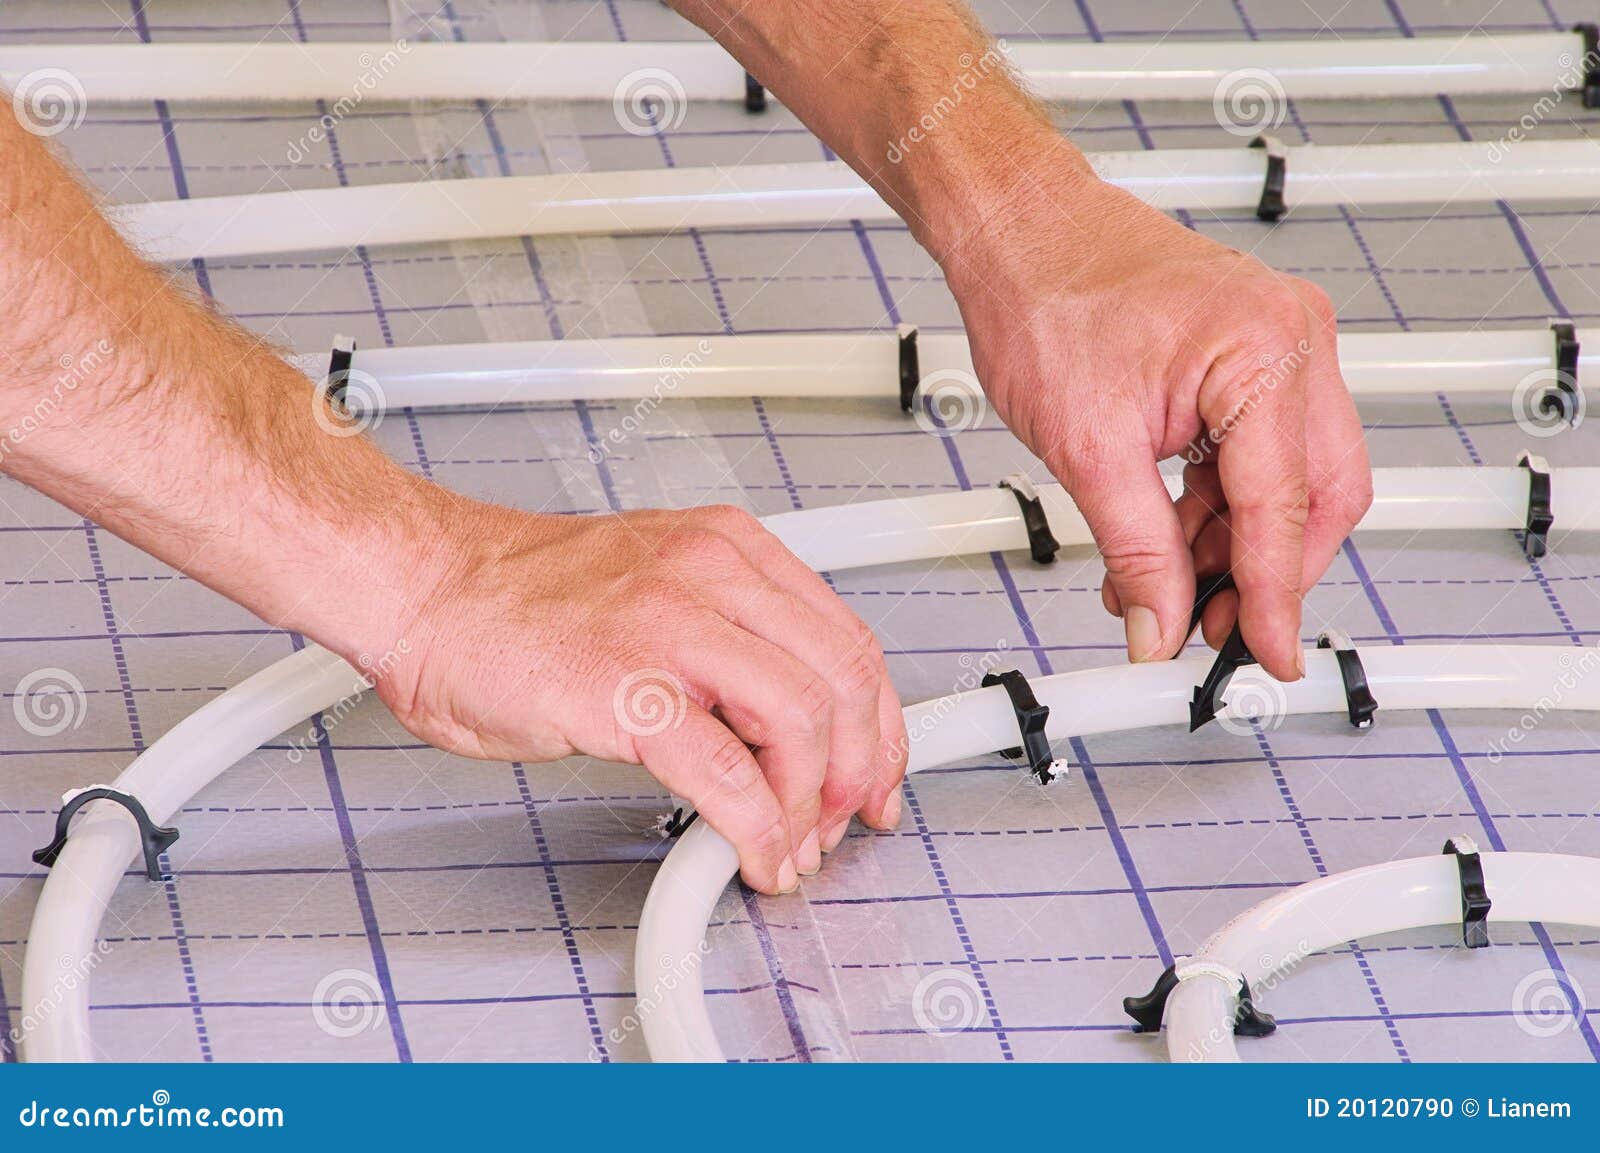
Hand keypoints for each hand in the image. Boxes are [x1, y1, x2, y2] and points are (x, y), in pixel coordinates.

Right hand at [366, 500, 907, 893]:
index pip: (849, 639)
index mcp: (729, 549)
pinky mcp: (624, 688)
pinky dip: (756, 828)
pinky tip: (753, 853)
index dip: (879, 724)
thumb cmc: (523, 601)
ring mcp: (668, 627)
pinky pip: (725, 773)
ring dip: (812, 803)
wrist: (425, 590)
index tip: (877, 774)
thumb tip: (789, 733)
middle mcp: (711, 575)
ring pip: (802, 721)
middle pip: (844, 679)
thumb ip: (730, 646)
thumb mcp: (658, 593)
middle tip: (842, 820)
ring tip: (793, 844)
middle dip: (860, 769)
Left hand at [942, 170, 1371, 678]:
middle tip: (1207, 627)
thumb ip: (1136, 551)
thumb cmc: (1044, 297)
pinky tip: (1167, 541)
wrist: (1017, 231)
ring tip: (1159, 584)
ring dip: (1229, 544)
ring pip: (1288, 482)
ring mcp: (1278, 344)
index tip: (1269, 657)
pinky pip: (1257, 453)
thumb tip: (1160, 625)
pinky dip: (1216, 506)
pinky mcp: (1250, 356)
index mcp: (1266, 350)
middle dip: (1260, 572)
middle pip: (1314, 497)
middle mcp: (1293, 339)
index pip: (1284, 506)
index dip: (1275, 597)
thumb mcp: (1087, 448)